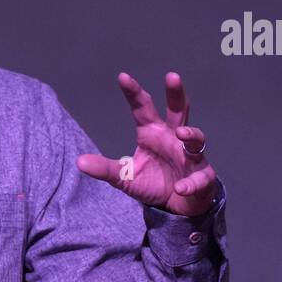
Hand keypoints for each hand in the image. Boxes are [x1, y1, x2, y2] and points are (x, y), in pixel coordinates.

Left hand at [76, 71, 218, 216]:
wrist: (176, 204)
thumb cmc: (153, 182)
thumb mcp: (125, 176)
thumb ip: (105, 169)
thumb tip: (80, 162)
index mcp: (152, 133)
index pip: (142, 108)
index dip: (134, 93)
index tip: (123, 77)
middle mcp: (173, 138)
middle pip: (178, 110)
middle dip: (176, 94)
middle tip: (171, 76)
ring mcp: (190, 155)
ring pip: (195, 138)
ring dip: (191, 134)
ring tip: (181, 133)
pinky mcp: (202, 176)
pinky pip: (199, 177)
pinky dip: (190, 182)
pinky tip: (180, 188)